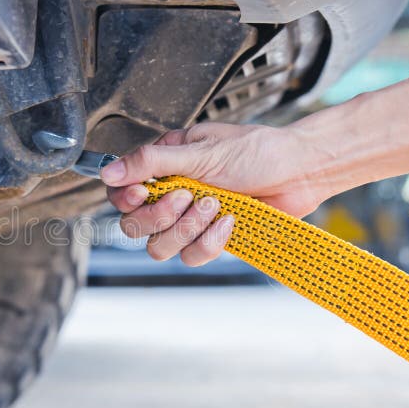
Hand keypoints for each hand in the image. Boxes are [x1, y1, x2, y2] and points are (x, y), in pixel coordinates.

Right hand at [101, 122, 326, 265]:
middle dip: (161, 215)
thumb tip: (109, 172)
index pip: (123, 191)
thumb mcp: (200, 151)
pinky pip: (193, 256)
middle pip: (136, 225)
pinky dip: (210, 241)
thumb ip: (150, 162)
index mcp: (165, 166)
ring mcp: (192, 220)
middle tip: (188, 196)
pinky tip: (229, 221)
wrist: (300, 173)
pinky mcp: (212, 240)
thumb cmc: (258, 151)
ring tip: (215, 205)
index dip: (126, 199)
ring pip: (161, 247)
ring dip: (187, 228)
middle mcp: (173, 194)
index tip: (141, 193)